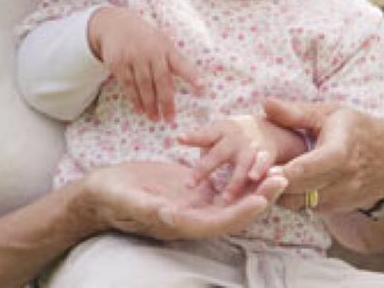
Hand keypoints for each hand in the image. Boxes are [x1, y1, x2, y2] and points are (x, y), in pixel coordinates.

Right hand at [79, 161, 286, 241]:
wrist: (101, 190)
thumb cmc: (110, 197)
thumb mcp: (128, 200)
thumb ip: (151, 209)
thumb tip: (173, 215)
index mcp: (180, 224)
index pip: (218, 223)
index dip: (240, 213)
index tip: (260, 199)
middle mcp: (193, 217)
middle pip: (234, 212)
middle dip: (259, 197)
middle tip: (282, 178)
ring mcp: (195, 204)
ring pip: (233, 198)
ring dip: (255, 185)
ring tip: (278, 167)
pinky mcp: (192, 190)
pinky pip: (222, 185)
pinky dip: (240, 175)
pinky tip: (255, 159)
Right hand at [89, 7, 199, 121]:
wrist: (116, 25)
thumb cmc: (146, 38)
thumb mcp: (162, 43)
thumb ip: (173, 61)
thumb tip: (186, 85)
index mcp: (165, 47)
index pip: (181, 62)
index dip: (191, 75)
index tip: (201, 87)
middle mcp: (151, 52)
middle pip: (161, 79)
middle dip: (166, 101)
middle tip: (170, 118)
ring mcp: (133, 57)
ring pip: (144, 85)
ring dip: (150, 104)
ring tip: (155, 118)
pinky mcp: (118, 63)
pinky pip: (128, 85)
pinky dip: (135, 99)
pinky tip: (140, 109)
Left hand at [178, 115, 306, 202]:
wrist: (269, 129)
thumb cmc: (232, 136)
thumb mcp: (217, 134)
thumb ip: (202, 144)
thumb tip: (187, 164)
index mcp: (220, 131)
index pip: (203, 135)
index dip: (192, 137)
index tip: (179, 138)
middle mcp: (234, 138)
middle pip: (217, 154)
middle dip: (203, 170)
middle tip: (188, 185)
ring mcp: (250, 147)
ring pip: (241, 165)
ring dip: (234, 181)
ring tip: (225, 198)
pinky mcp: (266, 155)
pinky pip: (263, 165)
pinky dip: (259, 171)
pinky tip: (254, 180)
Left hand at [263, 99, 383, 212]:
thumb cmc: (353, 129)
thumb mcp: (329, 113)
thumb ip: (296, 112)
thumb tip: (266, 104)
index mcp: (343, 150)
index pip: (319, 164)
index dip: (294, 170)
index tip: (269, 170)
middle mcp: (345, 178)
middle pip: (305, 188)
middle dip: (277, 183)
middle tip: (251, 174)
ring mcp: (341, 197)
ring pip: (302, 202)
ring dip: (279, 193)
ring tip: (258, 178)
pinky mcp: (334, 208)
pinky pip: (305, 207)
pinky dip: (288, 199)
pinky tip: (273, 185)